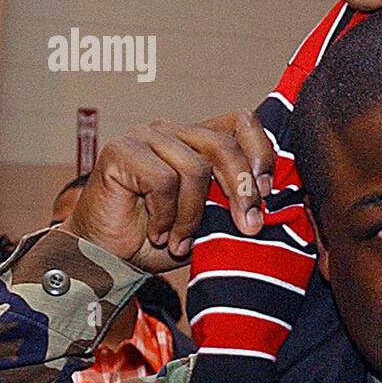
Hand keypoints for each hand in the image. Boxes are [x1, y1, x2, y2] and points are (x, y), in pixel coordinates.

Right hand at [63, 111, 273, 272]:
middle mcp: (174, 131)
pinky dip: (166, 216)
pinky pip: (163, 181)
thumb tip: (272, 196)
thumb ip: (238, 202)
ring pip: (195, 169)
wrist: (109, 259)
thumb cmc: (162, 239)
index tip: (266, 193)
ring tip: (180, 240)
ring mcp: (145, 136)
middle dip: (241, 190)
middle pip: (224, 145)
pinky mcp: (120, 150)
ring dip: (193, 215)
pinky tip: (158, 232)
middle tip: (248, 227)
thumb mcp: (213, 220)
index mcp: (199, 140)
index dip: (261, 154)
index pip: (242, 122)